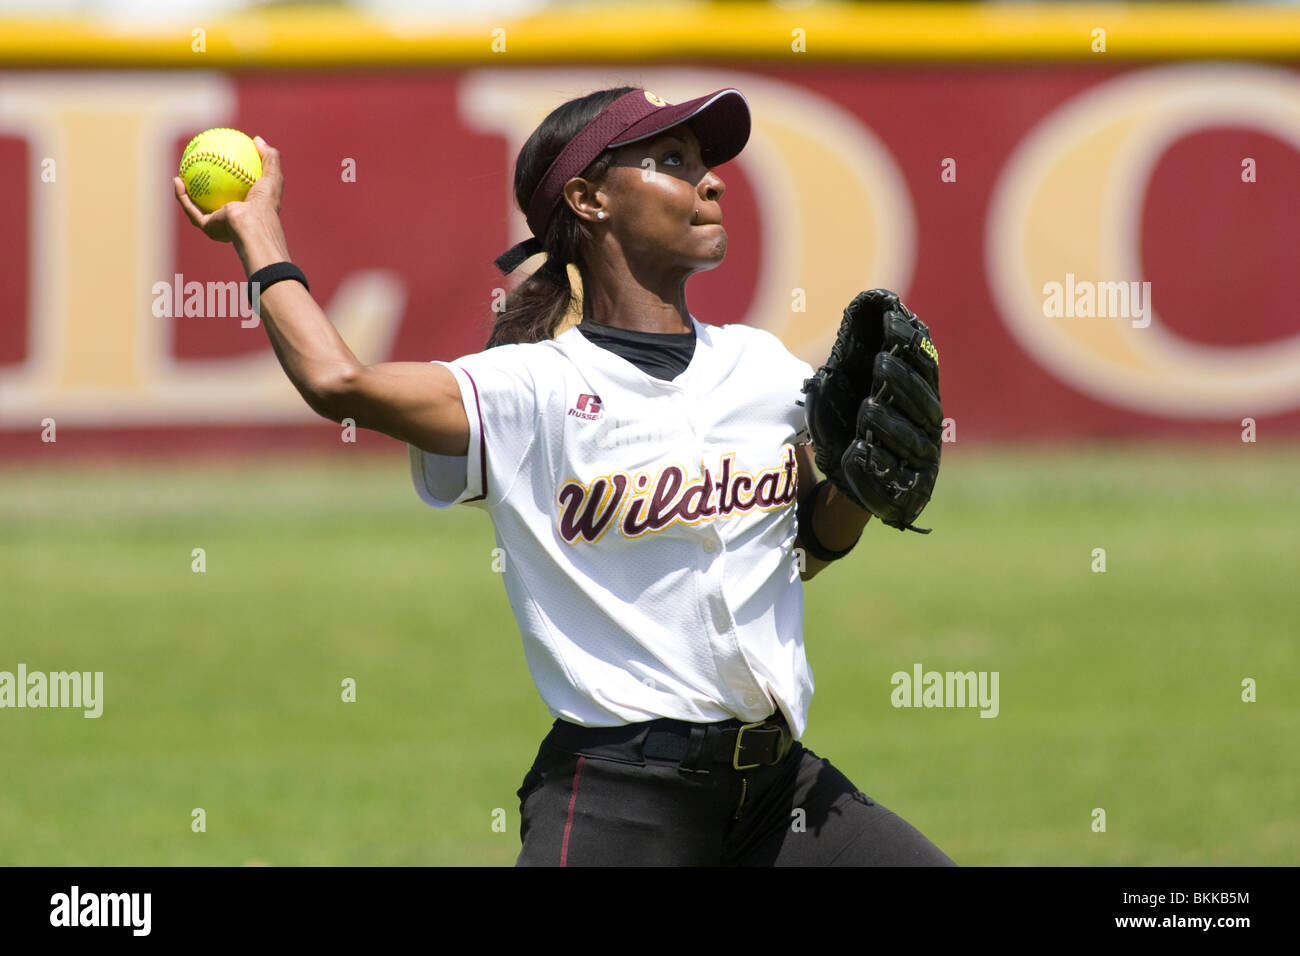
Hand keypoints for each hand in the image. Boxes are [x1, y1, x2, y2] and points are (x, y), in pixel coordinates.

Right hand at [172, 135, 282, 243]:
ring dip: (186, 192)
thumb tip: (258, 139)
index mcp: (250, 209)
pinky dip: (182, 195)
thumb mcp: (273, 175)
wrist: (254, 223)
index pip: (238, 194)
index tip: (220, 162)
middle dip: (203, 188)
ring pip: (197, 207)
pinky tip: (177, 179)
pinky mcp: (208, 227)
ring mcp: (220, 224)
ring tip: (179, 173)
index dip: (229, 179)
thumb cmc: (266, 201)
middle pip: (214, 202)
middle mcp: (234, 219)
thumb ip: (269, 157)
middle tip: (196, 168)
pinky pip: (191, 209)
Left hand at [802, 289, 941, 531]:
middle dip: (900, 382)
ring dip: (886, 424)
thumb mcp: (846, 379)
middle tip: (880, 363)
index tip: (891, 322)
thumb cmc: (848, 416)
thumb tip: (872, 297)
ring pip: (907, 439)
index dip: (909, 343)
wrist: (847, 476)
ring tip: (866, 410)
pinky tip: (856, 454)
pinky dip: (873, 467)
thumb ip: (858, 344)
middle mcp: (926, 423)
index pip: (922, 363)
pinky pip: (890, 477)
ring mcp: (919, 458)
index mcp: (918, 391)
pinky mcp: (907, 489)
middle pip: (920, 401)